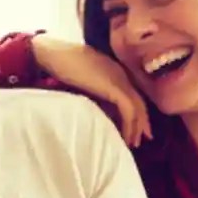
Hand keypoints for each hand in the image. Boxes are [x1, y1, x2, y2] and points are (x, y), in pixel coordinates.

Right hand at [31, 34, 152, 146]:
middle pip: (139, 101)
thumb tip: (99, 105)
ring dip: (136, 127)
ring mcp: (119, 80)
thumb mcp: (84, 79)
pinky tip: (125, 136)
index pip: (132, 94)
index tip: (137, 128)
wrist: (56, 54)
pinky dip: (129, 125)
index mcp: (115, 71)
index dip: (137, 112)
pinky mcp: (114, 87)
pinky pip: (129, 109)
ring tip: (132, 143)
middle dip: (142, 122)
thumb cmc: (63, 64)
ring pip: (137, 107)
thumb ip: (95, 89)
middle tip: (142, 139)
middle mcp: (121, 75)